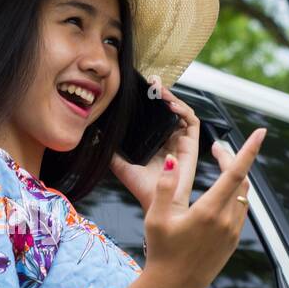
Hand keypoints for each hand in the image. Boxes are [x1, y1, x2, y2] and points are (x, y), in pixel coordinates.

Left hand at [109, 82, 199, 212]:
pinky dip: (184, 110)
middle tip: (151, 83)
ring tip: (160, 91)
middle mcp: (170, 139)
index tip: (140, 88)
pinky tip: (171, 105)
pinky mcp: (191, 145)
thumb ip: (111, 149)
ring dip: (172, 98)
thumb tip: (96, 132)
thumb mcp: (120, 164)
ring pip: (180, 112)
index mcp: (155, 141)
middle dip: (161, 94)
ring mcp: (181, 141)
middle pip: (168, 110)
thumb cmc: (142, 188)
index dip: (150, 101)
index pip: (155, 115)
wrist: (157, 204)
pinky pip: (192, 122)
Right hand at [139, 126, 267, 287]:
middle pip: (240, 181)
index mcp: (209, 212)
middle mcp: (226, 221)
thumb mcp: (156, 218)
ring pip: (243, 196)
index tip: (261, 133)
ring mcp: (232, 233)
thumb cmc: (161, 253)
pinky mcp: (232, 242)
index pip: (235, 173)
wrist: (172, 287)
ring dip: (234, 178)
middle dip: (232, 159)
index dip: (248, 150)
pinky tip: (220, 194)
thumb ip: (165, 187)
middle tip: (217, 149)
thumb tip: (174, 161)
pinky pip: (240, 212)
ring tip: (219, 167)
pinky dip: (234, 196)